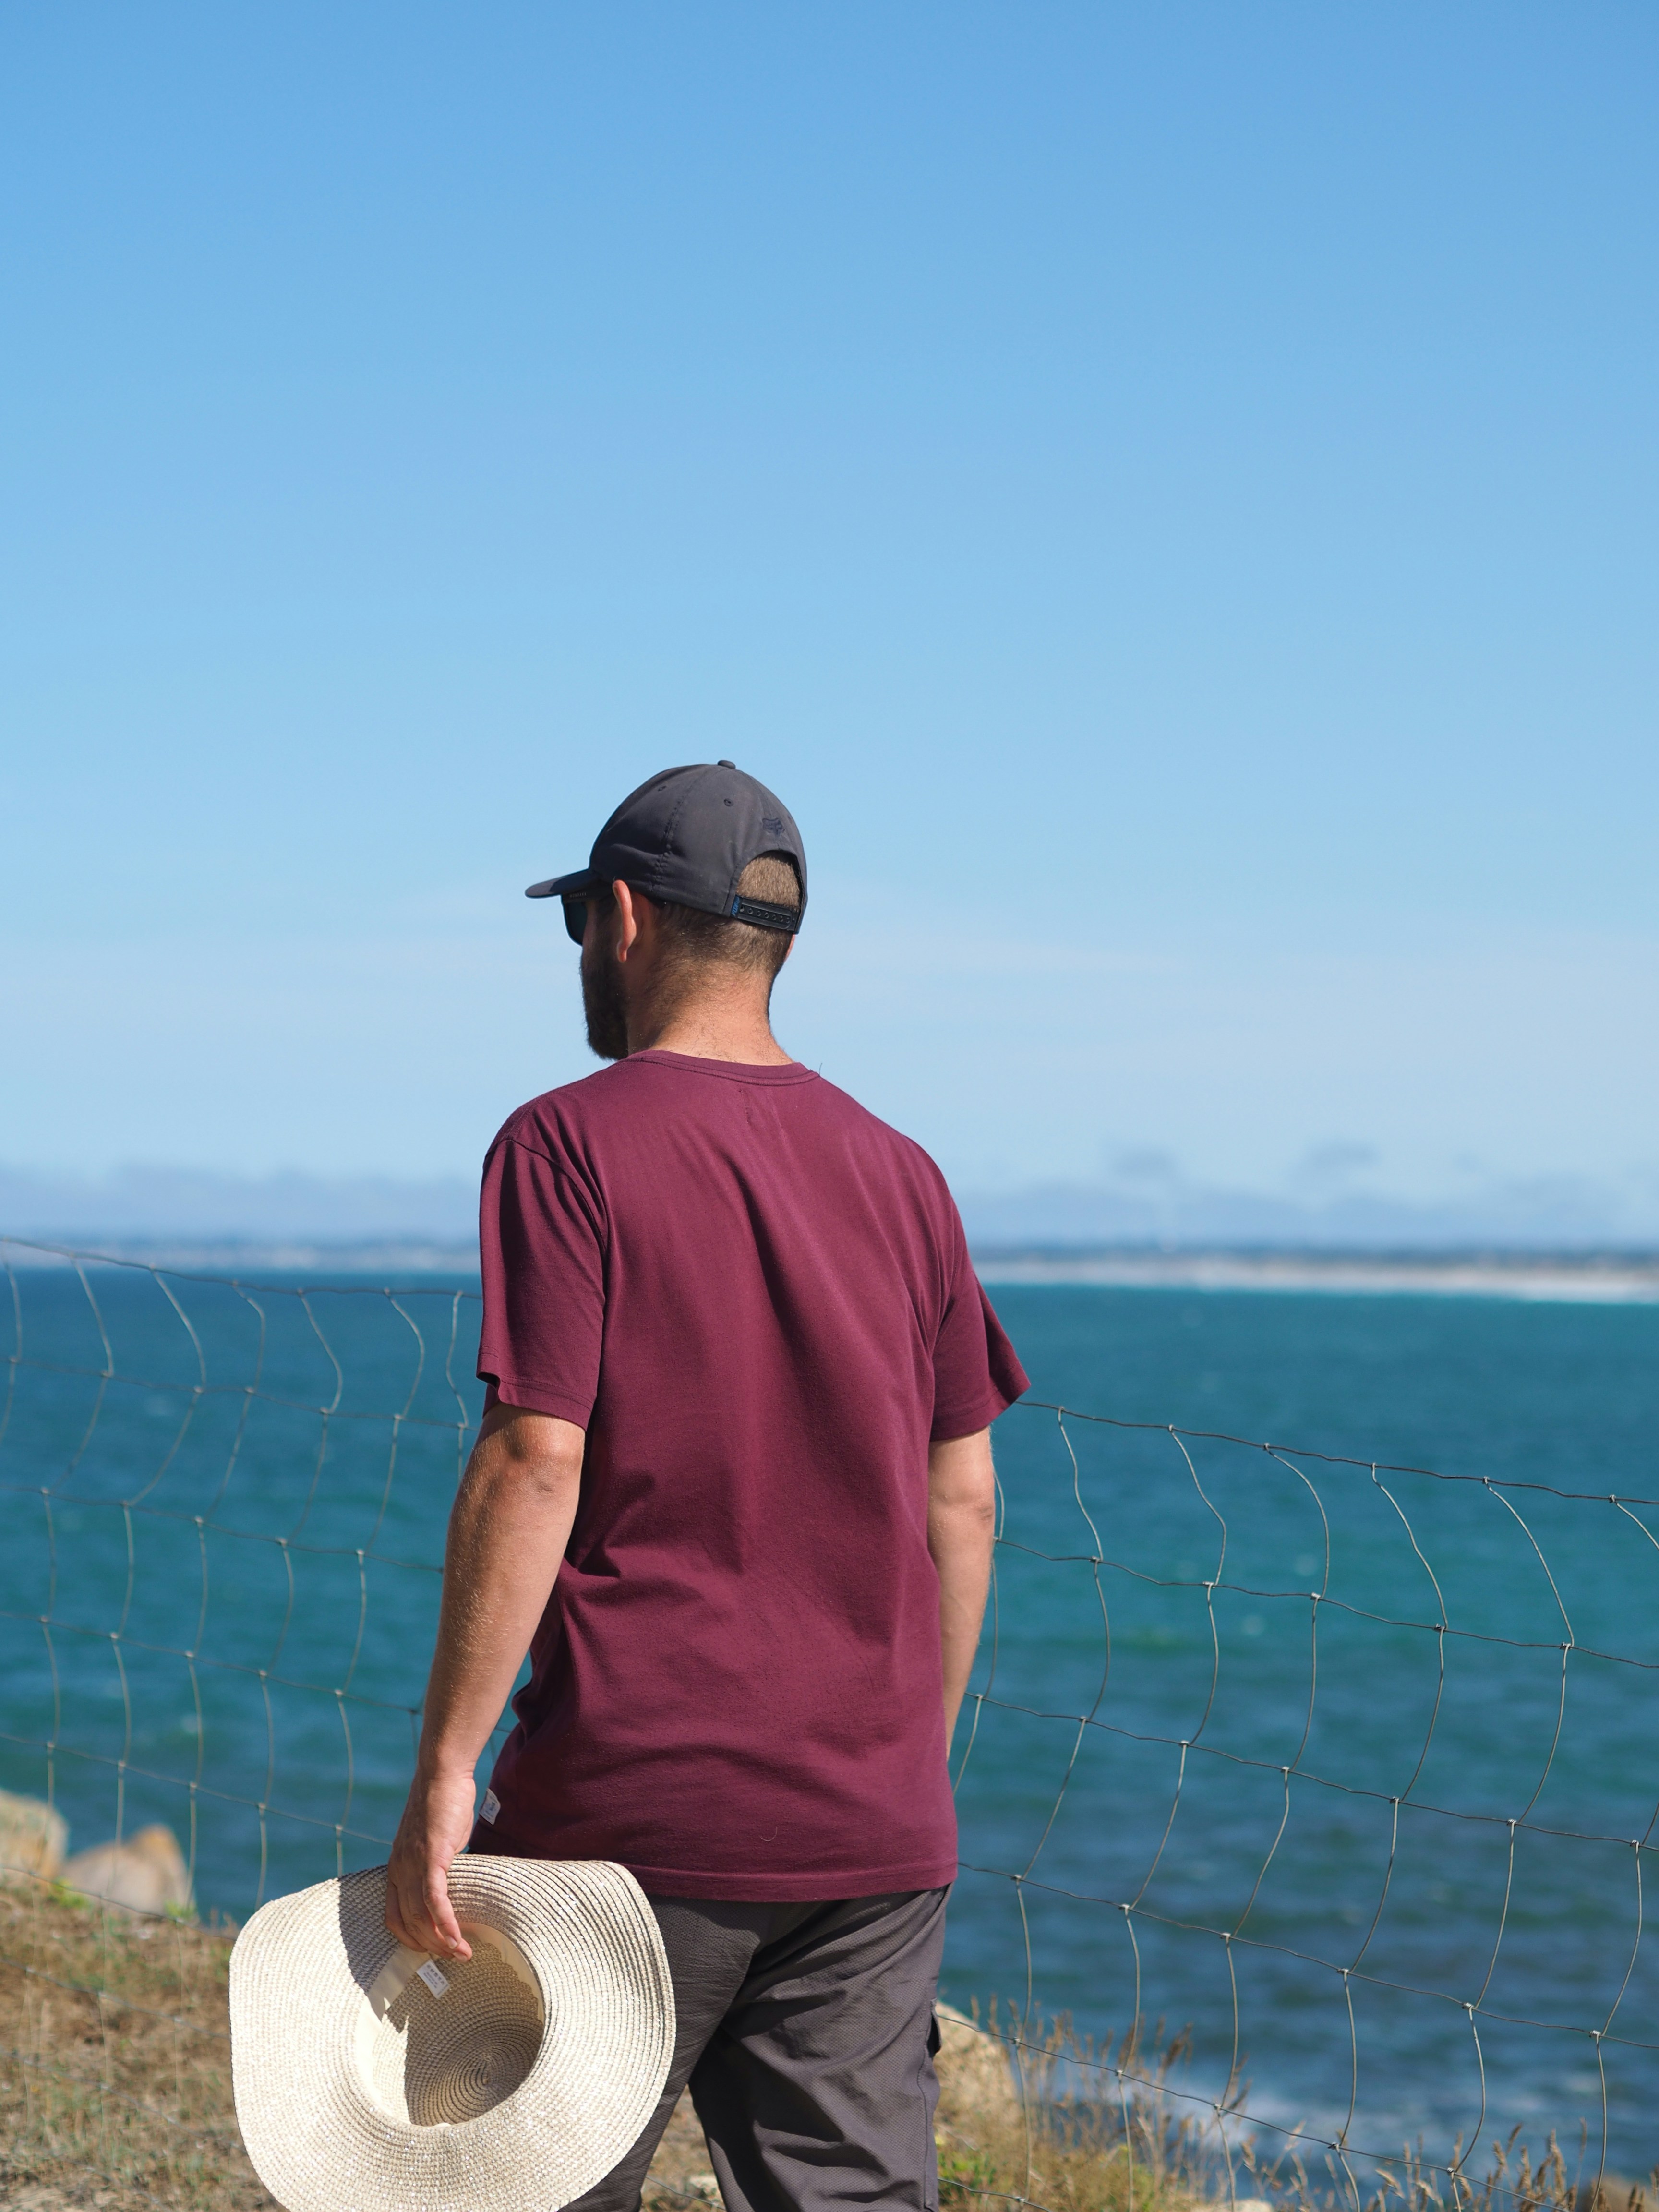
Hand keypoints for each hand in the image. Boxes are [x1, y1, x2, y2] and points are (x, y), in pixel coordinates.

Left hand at [384, 1761, 478, 1958]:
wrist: (442, 1773)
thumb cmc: (443, 1805)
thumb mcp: (435, 1842)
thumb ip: (437, 1865)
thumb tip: (454, 1884)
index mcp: (396, 1868)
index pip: (393, 1918)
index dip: (411, 1939)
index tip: (433, 1950)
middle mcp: (398, 1871)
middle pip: (408, 1924)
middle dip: (431, 1947)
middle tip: (455, 1958)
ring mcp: (412, 1865)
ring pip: (421, 1917)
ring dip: (442, 1942)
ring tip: (463, 1954)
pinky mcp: (431, 1857)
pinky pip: (434, 1900)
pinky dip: (445, 1923)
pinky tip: (458, 1938)